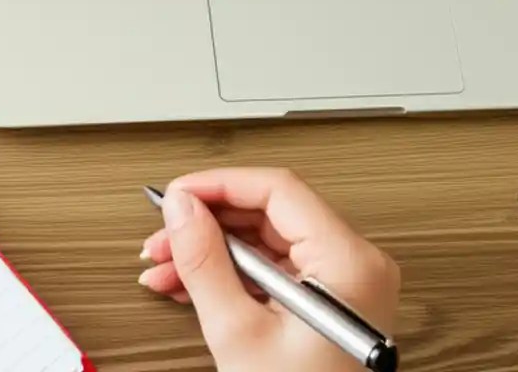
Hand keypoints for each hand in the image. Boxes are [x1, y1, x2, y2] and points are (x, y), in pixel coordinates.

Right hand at [138, 168, 399, 371]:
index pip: (277, 190)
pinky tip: (187, 284)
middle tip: (162, 237)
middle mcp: (355, 264)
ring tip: (164, 268)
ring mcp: (341, 282)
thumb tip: (181, 208)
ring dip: (208, 250)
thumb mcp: (238, 332)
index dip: (218, 185)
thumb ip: (204, 261)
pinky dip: (227, 273)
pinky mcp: (324, 299)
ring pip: (263, 240)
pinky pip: (270, 268)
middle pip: (268, 213)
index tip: (176, 195)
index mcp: (349, 263)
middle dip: (205, 224)